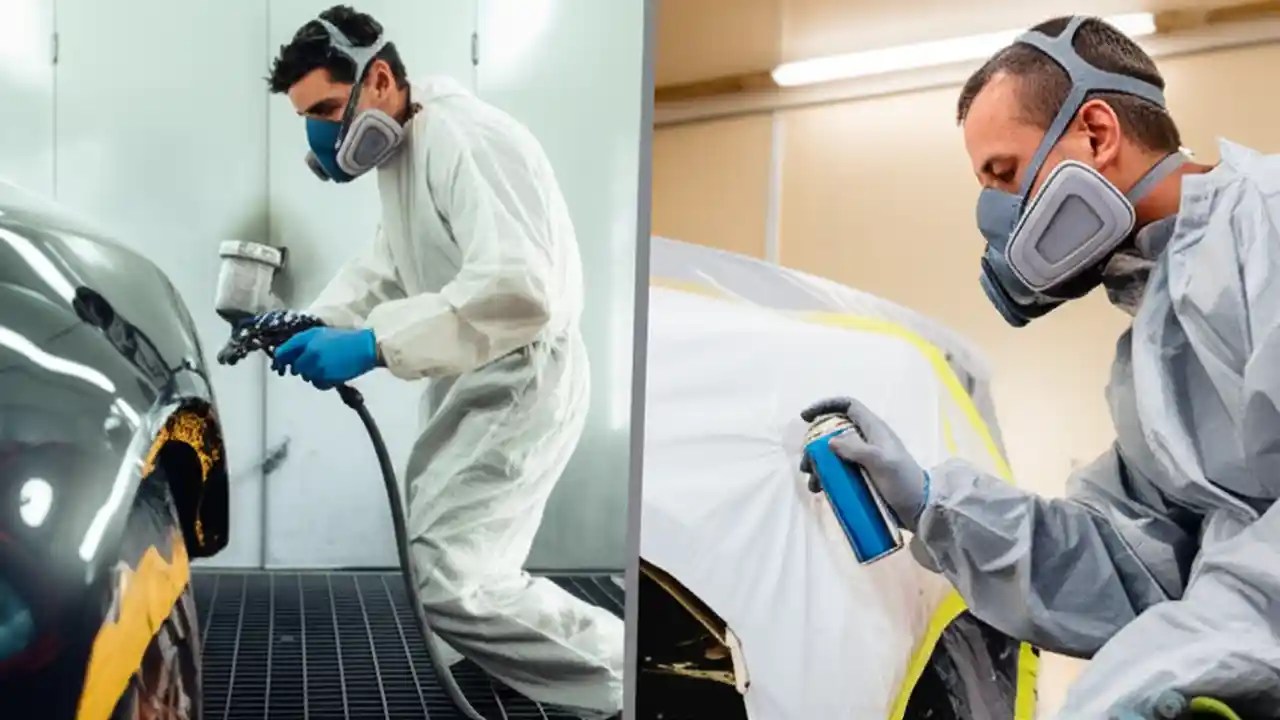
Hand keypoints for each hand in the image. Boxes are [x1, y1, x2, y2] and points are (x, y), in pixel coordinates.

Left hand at [272, 327, 377, 388]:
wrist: (366, 347)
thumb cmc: (346, 339)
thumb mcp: (322, 334)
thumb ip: (305, 342)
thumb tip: (289, 354)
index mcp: (308, 337)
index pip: (284, 351)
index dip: (280, 359)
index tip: (279, 365)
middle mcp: (310, 351)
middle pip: (295, 367)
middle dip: (301, 368)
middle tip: (312, 366)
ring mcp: (318, 365)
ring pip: (307, 376)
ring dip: (314, 375)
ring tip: (327, 368)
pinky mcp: (327, 376)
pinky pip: (318, 384)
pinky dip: (323, 382)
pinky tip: (332, 375)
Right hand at [798, 396, 929, 531]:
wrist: (920, 508)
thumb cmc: (903, 481)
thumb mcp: (881, 462)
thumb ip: (856, 449)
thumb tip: (830, 441)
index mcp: (874, 429)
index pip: (848, 406)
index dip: (826, 406)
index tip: (806, 417)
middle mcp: (867, 440)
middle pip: (834, 432)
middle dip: (815, 445)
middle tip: (806, 463)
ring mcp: (865, 459)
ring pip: (833, 454)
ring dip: (818, 465)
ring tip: (812, 483)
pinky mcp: (863, 476)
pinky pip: (838, 471)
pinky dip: (826, 478)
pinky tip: (821, 490)